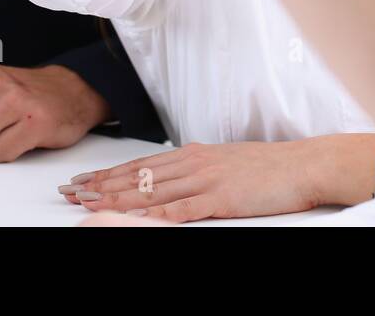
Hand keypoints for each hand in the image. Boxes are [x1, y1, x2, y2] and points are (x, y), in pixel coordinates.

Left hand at [57, 140, 323, 221]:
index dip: (109, 174)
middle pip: (138, 177)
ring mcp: (206, 180)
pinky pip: (183, 208)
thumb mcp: (225, 161)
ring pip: (152, 191)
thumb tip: (174, 173)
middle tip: (71, 191)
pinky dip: (158, 215)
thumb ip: (198, 167)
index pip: (141, 165)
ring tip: (89, 204)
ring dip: (117, 199)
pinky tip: (138, 220)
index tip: (83, 180)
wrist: (303, 164)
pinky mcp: (221, 198)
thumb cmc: (269, 167)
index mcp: (194, 154)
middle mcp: (194, 163)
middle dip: (101, 185)